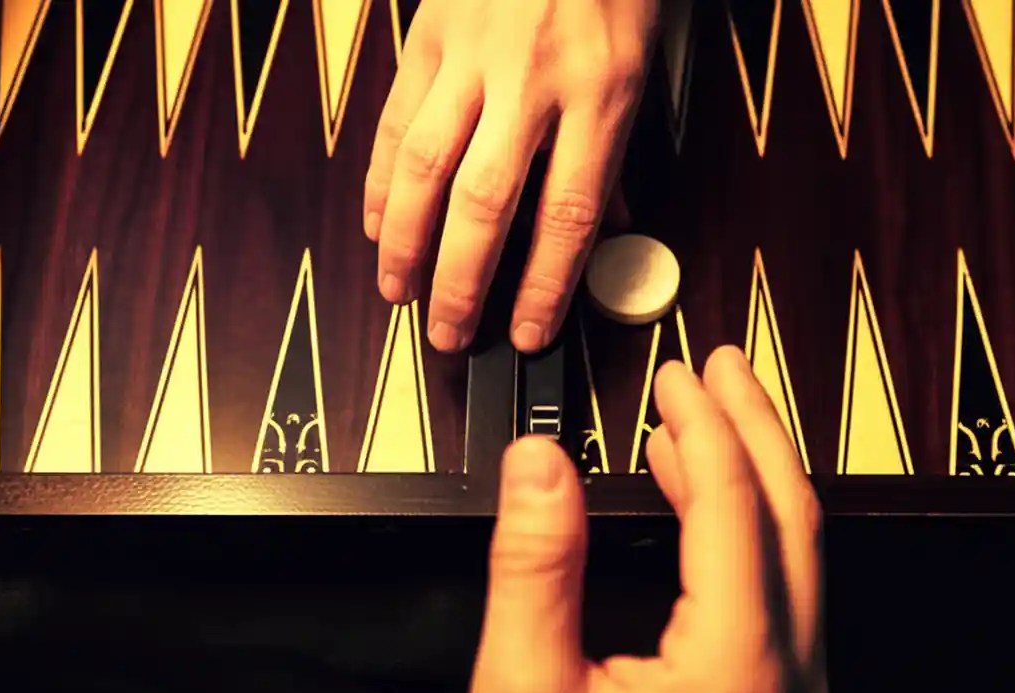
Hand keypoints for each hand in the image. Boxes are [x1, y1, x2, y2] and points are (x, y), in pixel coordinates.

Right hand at [363, 0, 656, 352]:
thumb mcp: (641, 58)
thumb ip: (616, 148)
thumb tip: (603, 226)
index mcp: (599, 91)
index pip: (568, 212)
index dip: (542, 285)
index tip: (525, 333)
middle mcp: (531, 80)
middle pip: (485, 202)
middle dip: (461, 280)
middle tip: (450, 333)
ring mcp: (471, 56)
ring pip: (425, 165)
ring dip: (404, 239)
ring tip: (397, 291)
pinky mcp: (428, 36)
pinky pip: (396, 119)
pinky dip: (378, 177)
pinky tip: (373, 220)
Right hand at [470, 346, 827, 692]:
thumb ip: (534, 573)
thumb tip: (537, 466)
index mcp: (735, 662)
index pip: (733, 503)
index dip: (704, 424)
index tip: (677, 379)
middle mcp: (790, 672)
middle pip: (790, 511)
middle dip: (753, 425)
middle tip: (723, 368)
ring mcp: (800, 690)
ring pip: (798, 548)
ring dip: (757, 469)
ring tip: (714, 418)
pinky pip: (786, 585)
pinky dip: (752, 523)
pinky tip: (709, 506)